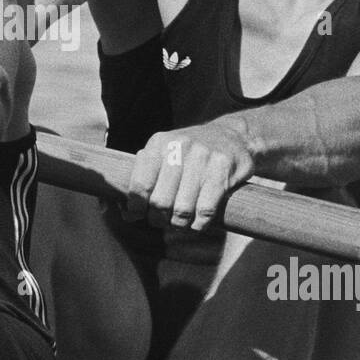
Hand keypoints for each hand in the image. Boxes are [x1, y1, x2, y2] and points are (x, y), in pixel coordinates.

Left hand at [124, 122, 253, 230]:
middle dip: (159, 218)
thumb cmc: (191, 154)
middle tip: (163, 221)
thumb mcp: (165, 154)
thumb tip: (127, 215)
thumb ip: (145, 178)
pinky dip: (199, 224)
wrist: (233, 135)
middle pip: (160, 201)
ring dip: (179, 224)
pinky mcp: (222, 169)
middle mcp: (178, 147)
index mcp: (158, 143)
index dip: (136, 207)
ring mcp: (201, 157)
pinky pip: (205, 210)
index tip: (139, 215)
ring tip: (180, 223)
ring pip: (182, 209)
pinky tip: (198, 222)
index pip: (139, 185)